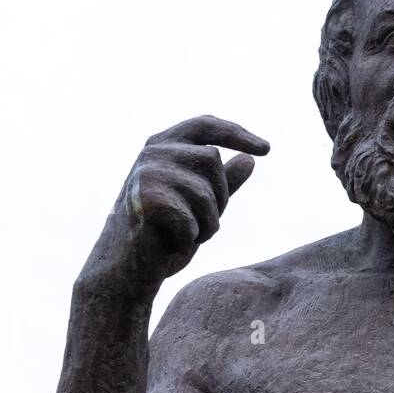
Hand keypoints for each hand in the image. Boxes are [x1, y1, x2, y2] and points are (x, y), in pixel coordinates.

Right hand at [90, 115, 269, 294]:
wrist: (127, 266)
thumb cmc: (163, 234)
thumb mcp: (199, 205)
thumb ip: (223, 182)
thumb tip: (250, 159)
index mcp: (162, 145)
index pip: (205, 126)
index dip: (237, 133)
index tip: (266, 149)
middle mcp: (152, 152)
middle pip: (212, 161)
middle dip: (219, 197)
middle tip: (199, 221)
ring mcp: (147, 173)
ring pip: (206, 194)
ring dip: (207, 224)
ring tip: (185, 234)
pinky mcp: (147, 199)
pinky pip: (192, 220)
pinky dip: (189, 239)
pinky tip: (171, 243)